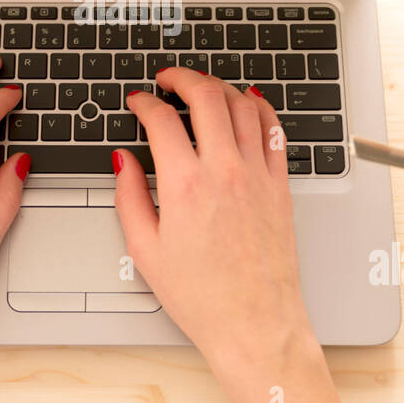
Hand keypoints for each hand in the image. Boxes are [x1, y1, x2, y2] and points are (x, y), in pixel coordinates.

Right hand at [114, 68, 350, 402]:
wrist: (254, 325)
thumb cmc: (202, 297)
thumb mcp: (145, 250)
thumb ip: (129, 196)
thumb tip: (123, 160)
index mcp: (184, 185)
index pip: (161, 119)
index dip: (144, 102)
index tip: (138, 102)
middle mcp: (224, 171)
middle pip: (205, 95)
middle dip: (182, 77)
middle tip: (168, 79)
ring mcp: (257, 174)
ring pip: (242, 104)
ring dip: (219, 86)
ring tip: (203, 87)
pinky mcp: (280, 185)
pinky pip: (273, 129)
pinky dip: (259, 106)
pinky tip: (248, 102)